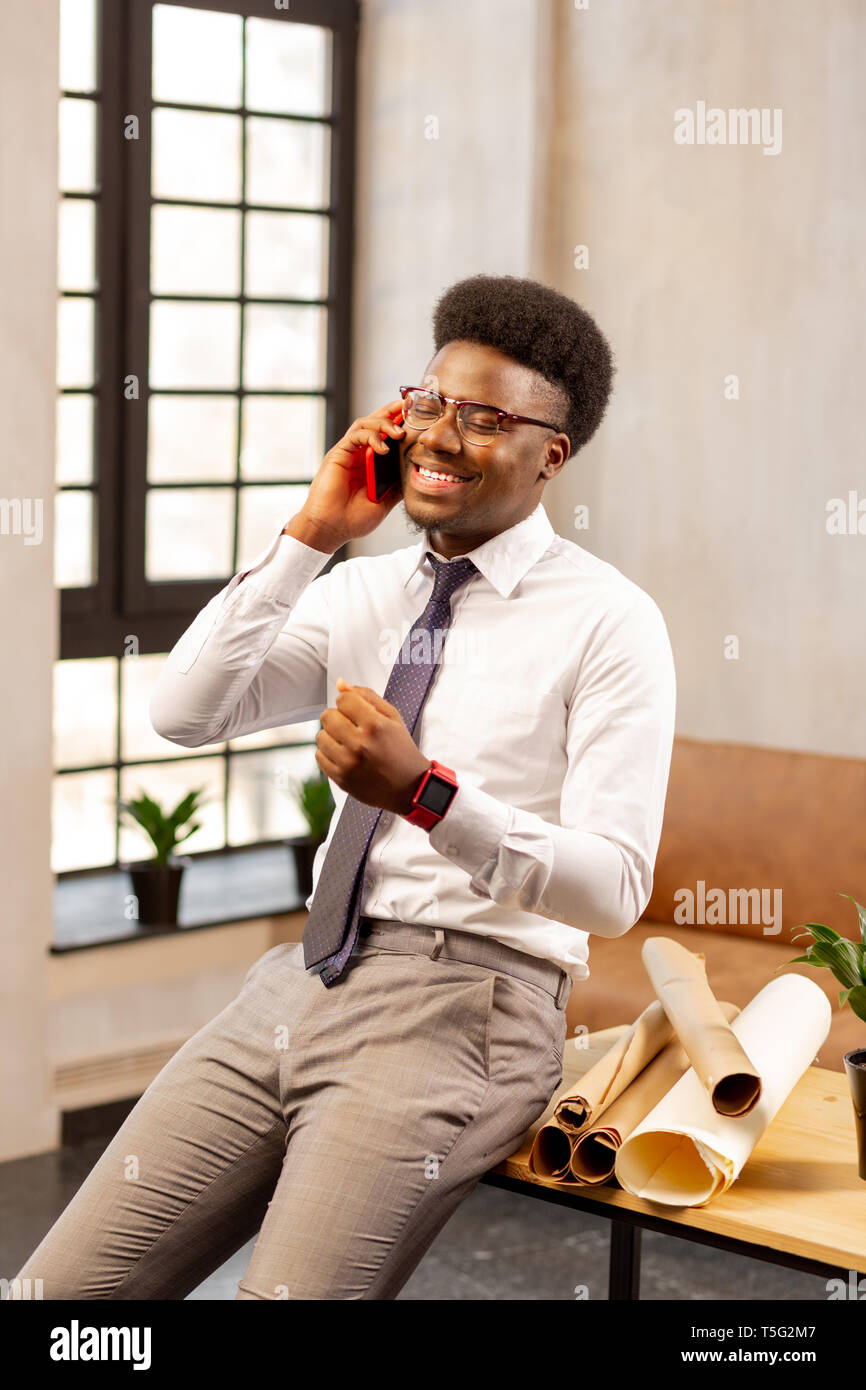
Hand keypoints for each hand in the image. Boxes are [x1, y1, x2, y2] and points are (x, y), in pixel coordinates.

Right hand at [283, 401, 405, 551]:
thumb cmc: (353, 519)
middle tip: (410, 406)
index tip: (418, 418)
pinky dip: (371, 437)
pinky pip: (355, 436)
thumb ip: (397, 487)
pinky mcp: (338, 454)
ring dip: (384, 423)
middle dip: (393, 411)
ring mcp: (348, 453)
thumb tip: (416, 477)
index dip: (399, 423)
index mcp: (370, 463)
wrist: (331, 529)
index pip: (385, 435)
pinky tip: (383, 448)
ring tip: (399, 433)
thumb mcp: (384, 502)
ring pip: (365, 423)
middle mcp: (358, 454)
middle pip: (375, 421)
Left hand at [315, 678, 431, 815]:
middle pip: (327, 716)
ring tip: (349, 742)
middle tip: (352, 726)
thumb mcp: (392, 717)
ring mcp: (348, 764)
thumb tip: (340, 683)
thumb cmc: (401, 749)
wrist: (410, 786)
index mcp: (375, 726)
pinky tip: (345, 755)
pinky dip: (329, 753)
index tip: (356, 711)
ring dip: (332, 736)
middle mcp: (360, 745)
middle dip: (338, 717)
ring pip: (320, 736)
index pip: (343, 700)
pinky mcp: (341, 779)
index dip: (348, 702)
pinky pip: (319, 756)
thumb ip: (366, 696)